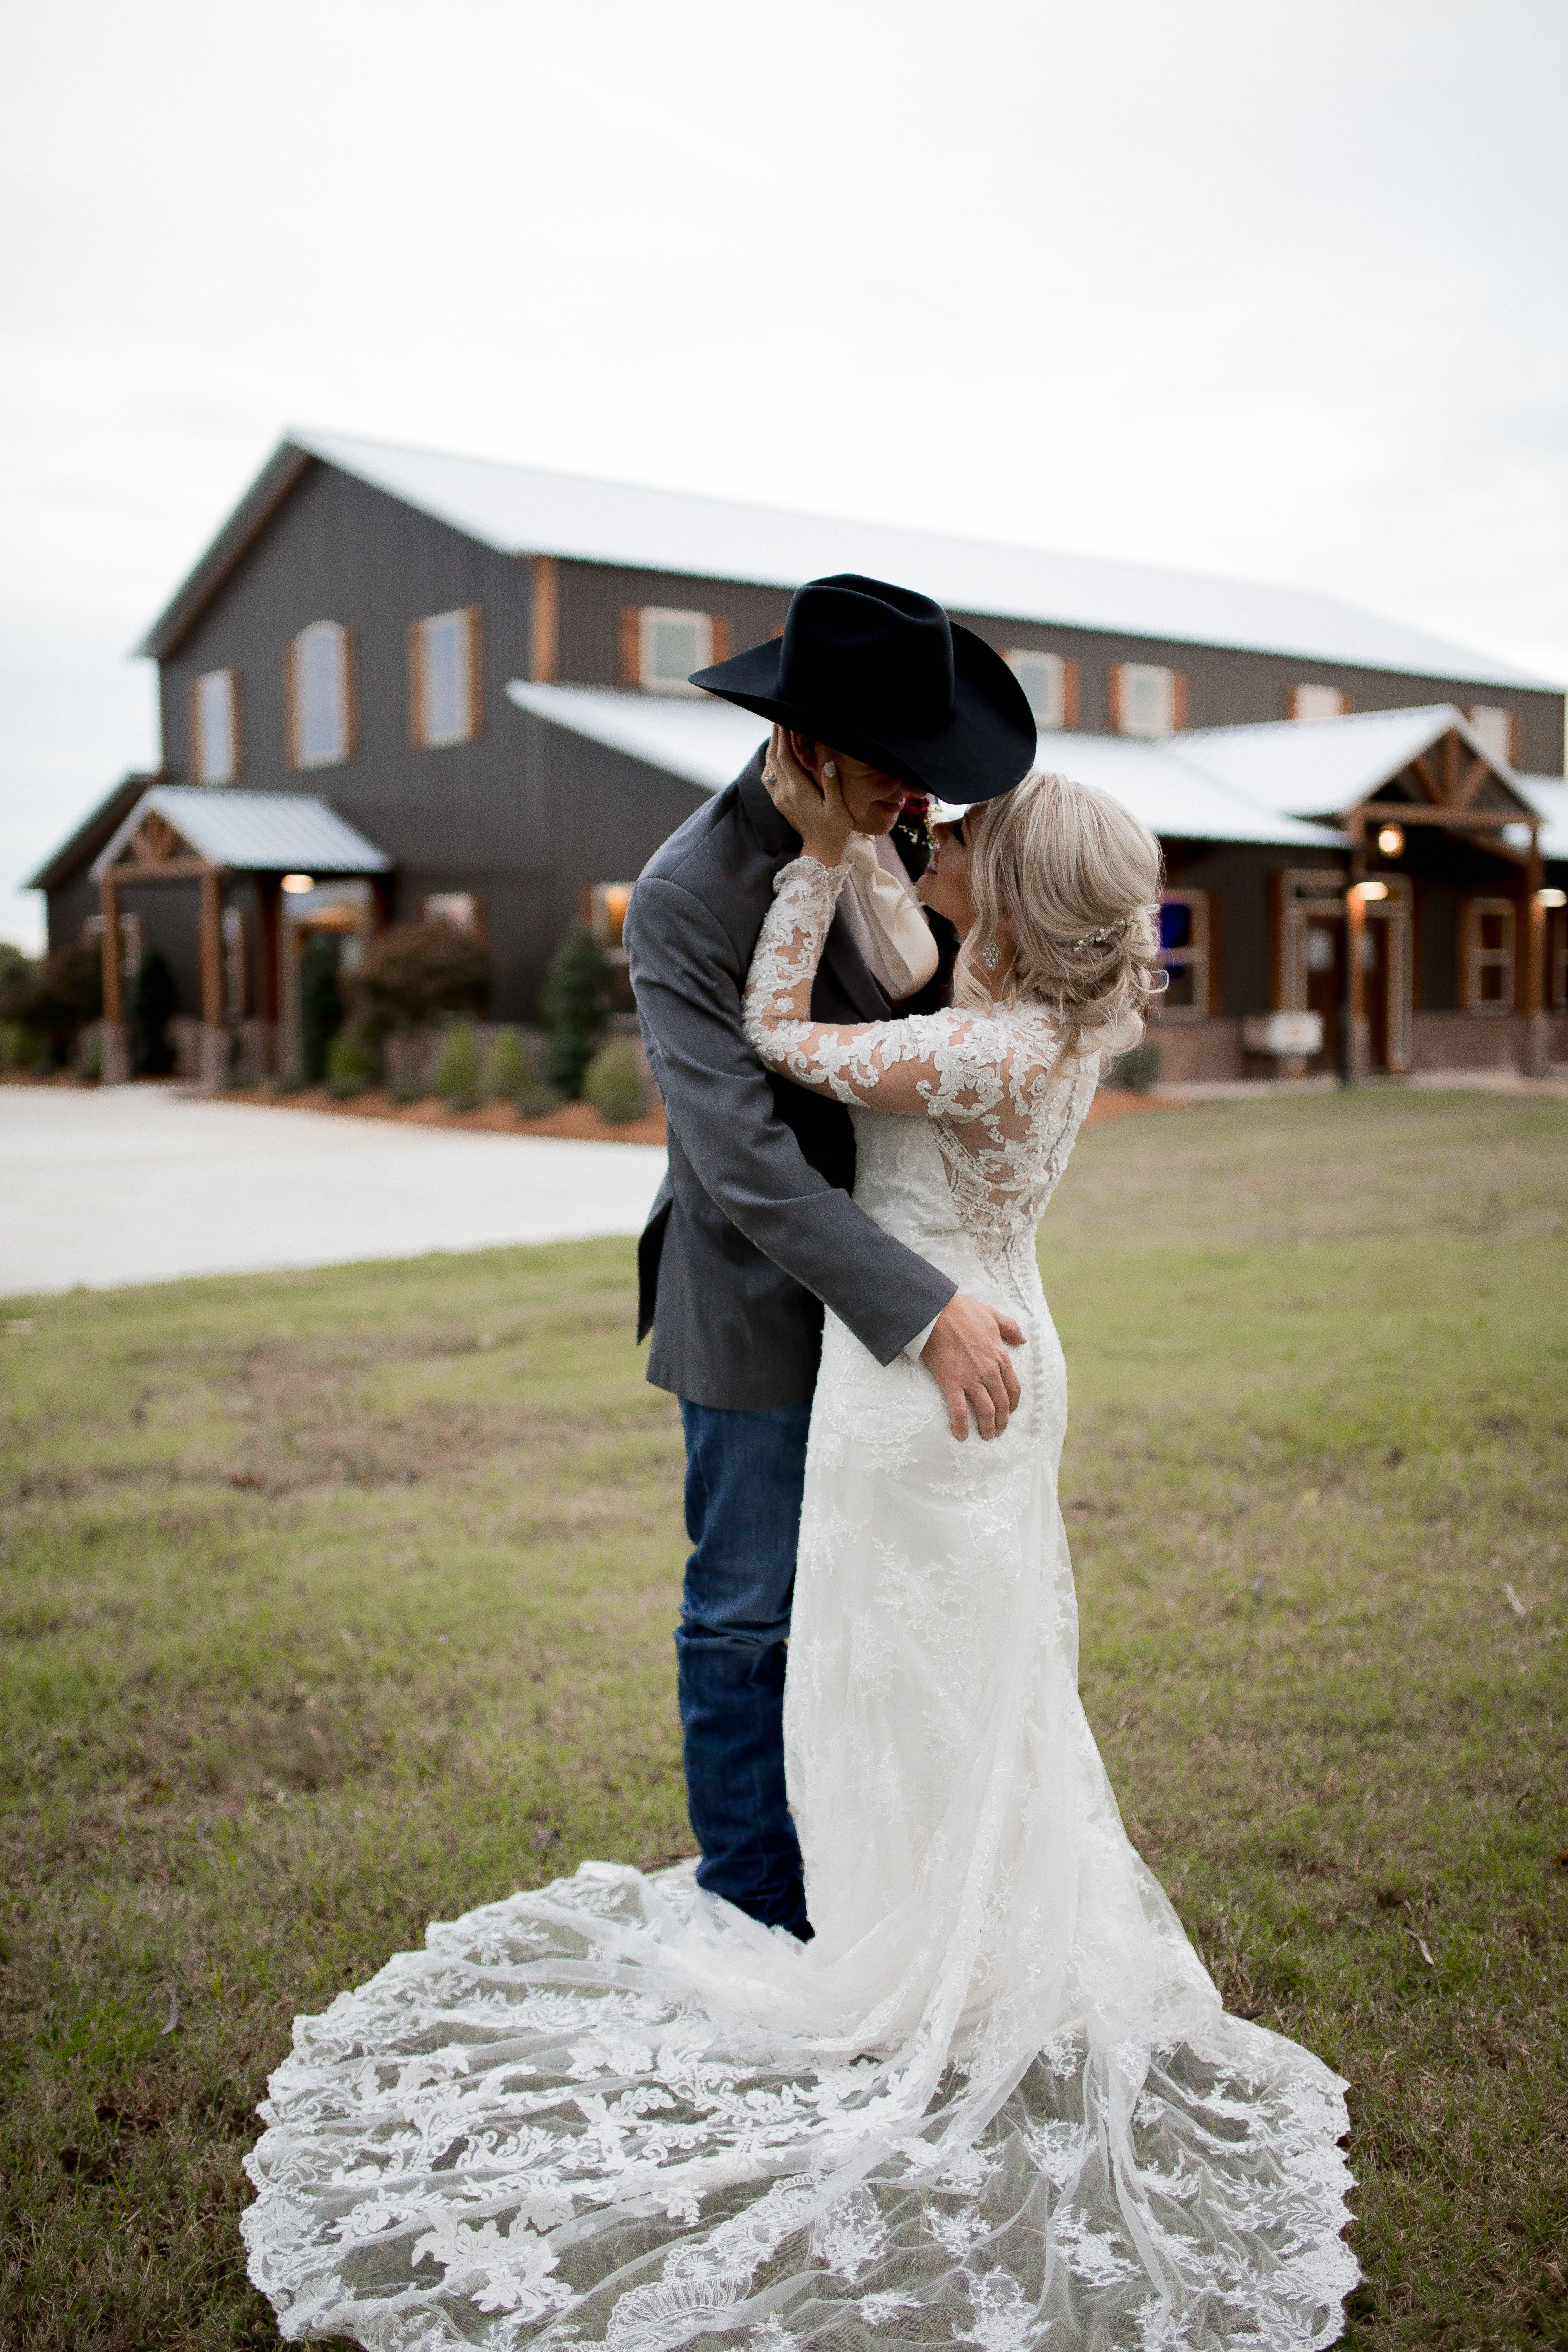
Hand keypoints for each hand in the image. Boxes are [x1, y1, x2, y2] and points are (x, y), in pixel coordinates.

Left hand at [762, 726, 853, 866]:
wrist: (821, 849)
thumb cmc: (835, 828)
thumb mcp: (839, 808)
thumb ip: (832, 784)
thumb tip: (830, 762)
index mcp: (799, 790)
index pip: (785, 756)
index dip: (783, 737)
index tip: (784, 720)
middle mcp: (785, 792)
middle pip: (774, 757)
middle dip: (776, 737)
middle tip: (778, 719)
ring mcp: (780, 797)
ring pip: (769, 766)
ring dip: (772, 748)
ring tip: (777, 733)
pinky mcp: (780, 802)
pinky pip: (769, 778)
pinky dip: (770, 763)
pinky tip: (775, 756)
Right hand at [920, 1294, 1024, 1440]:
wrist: (937, 1313)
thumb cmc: (963, 1311)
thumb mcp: (993, 1315)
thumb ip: (1011, 1328)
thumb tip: (1023, 1340)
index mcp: (1000, 1357)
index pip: (1013, 1388)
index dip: (1013, 1404)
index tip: (1009, 1412)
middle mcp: (989, 1372)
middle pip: (1001, 1404)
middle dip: (1002, 1421)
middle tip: (999, 1431)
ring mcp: (971, 1379)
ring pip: (985, 1410)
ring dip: (987, 1427)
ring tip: (986, 1437)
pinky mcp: (951, 1383)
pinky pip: (959, 1411)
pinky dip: (961, 1426)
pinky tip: (962, 1436)